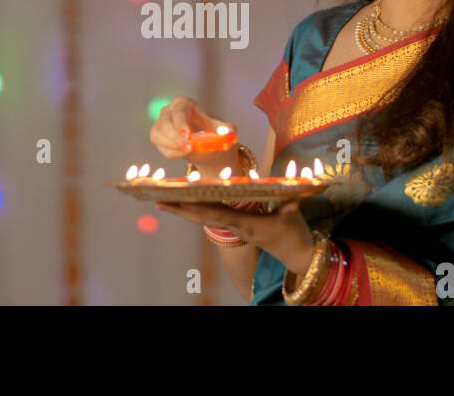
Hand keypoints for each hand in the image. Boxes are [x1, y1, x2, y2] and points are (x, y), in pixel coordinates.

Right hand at [149, 96, 238, 167]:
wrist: (207, 144)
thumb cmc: (214, 132)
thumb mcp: (224, 129)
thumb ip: (227, 129)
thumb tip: (228, 132)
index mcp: (183, 104)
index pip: (179, 112)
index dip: (182, 124)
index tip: (188, 136)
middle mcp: (168, 111)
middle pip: (165, 123)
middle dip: (175, 138)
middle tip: (189, 148)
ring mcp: (160, 123)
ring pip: (157, 134)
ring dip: (172, 146)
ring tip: (189, 152)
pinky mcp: (157, 137)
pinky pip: (160, 146)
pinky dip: (171, 152)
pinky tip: (183, 154)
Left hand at [156, 200, 315, 275]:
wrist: (296, 256)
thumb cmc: (294, 235)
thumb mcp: (293, 218)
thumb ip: (290, 207)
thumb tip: (293, 197)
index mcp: (246, 225)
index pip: (217, 215)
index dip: (198, 208)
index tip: (180, 201)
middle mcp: (235, 228)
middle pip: (203, 218)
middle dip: (180, 210)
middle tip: (157, 201)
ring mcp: (235, 229)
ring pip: (204, 219)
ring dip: (183, 211)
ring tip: (162, 202)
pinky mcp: (237, 228)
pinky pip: (212, 219)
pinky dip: (197, 212)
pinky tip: (185, 206)